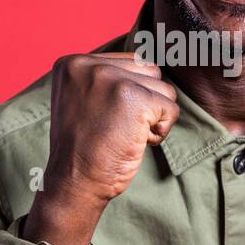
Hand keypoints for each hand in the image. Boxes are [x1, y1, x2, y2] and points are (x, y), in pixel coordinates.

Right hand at [23, 52, 179, 244]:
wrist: (74, 182)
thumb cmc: (83, 148)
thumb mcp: (84, 100)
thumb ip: (106, 78)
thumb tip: (149, 62)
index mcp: (73, 63)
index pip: (129, 62)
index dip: (129, 95)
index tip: (104, 119)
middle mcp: (90, 64)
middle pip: (149, 71)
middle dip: (145, 102)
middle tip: (116, 128)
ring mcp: (112, 79)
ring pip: (163, 88)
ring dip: (153, 117)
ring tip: (124, 135)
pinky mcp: (135, 98)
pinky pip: (171, 109)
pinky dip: (161, 131)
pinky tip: (135, 142)